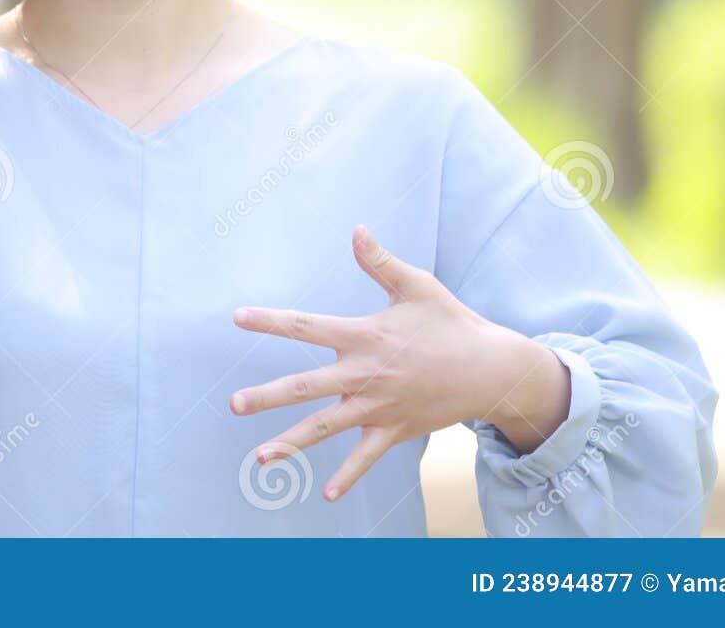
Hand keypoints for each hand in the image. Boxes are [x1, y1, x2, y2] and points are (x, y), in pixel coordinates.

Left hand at [228, 224, 570, 502]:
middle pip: (307, 387)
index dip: (272, 322)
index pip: (308, 327)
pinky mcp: (394, 430)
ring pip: (328, 427)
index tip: (238, 317)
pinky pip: (367, 458)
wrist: (490, 370)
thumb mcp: (416, 286)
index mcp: (365, 336)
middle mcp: (365, 374)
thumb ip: (380, 261)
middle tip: (234, 404)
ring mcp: (378, 406)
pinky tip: (326, 496)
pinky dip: (348, 477)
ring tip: (261, 457)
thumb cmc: (450, 323)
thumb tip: (356, 229)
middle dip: (269, 396)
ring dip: (293, 443)